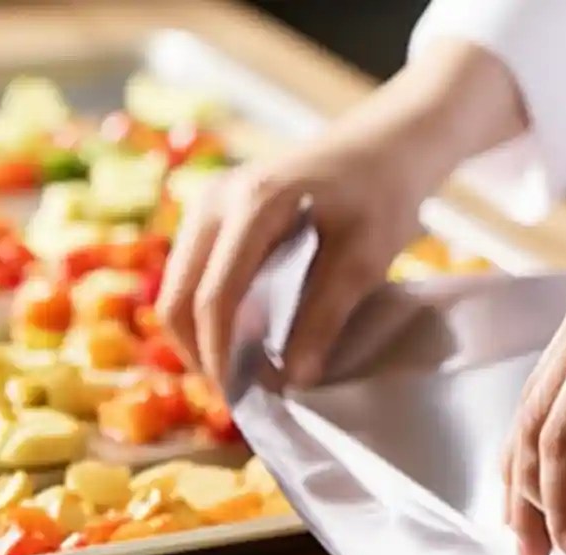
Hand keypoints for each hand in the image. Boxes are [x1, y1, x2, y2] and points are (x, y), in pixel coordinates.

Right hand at [159, 40, 526, 386]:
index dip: (222, 355)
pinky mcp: (216, 213)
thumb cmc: (382, 195)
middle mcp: (214, 200)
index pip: (214, 297)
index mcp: (250, 206)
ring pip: (179, 286)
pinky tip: (244, 340)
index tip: (244, 398)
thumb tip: (294, 378)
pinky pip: (195, 273)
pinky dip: (210, 311)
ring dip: (202, 334)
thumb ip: (325, 316)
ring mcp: (208, 202)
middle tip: (241, 396)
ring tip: (243, 375)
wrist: (387, 145)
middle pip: (178, 296)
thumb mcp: (365, 258)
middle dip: (203, 352)